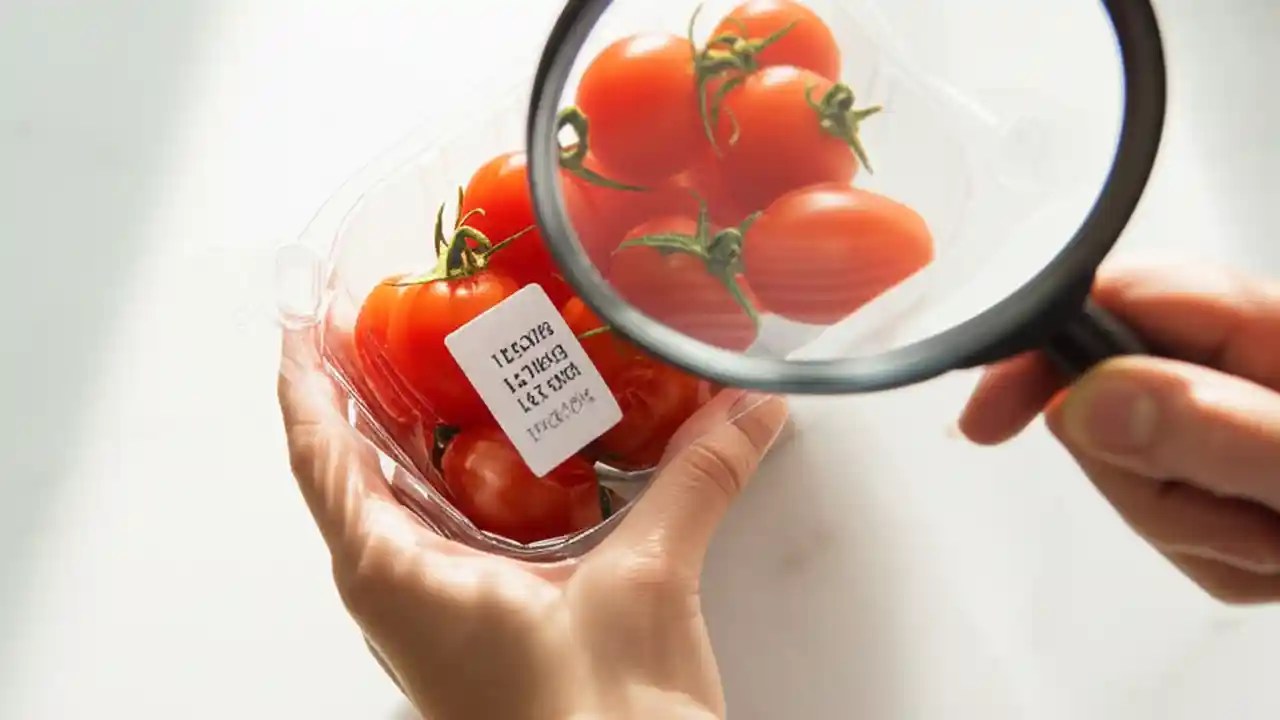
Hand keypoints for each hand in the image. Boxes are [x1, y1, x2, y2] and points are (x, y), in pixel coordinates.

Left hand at [278, 325, 787, 719]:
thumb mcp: (643, 585)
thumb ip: (695, 482)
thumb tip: (743, 410)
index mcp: (391, 572)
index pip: (317, 449)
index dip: (307, 372)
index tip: (309, 309)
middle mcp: (395, 589)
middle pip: (349, 464)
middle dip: (367, 387)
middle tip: (394, 313)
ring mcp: (431, 609)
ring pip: (398, 498)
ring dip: (414, 430)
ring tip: (448, 360)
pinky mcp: (475, 622)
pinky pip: (447, 528)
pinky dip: (465, 476)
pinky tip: (515, 449)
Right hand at [959, 263, 1279, 603]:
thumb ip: (1211, 433)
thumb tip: (1087, 399)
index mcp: (1269, 331)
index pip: (1117, 293)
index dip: (1037, 343)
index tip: (986, 418)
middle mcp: (1246, 361)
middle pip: (1111, 388)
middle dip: (1136, 471)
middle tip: (1231, 520)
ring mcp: (1238, 416)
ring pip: (1135, 460)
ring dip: (1184, 521)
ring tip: (1268, 542)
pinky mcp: (1235, 465)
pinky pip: (1175, 512)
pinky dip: (1208, 548)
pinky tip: (1267, 551)